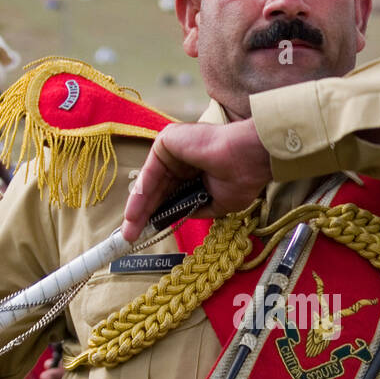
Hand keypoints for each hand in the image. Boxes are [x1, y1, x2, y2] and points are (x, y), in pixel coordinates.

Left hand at [121, 117, 271, 241]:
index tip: (148, 233)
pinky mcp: (167, 141)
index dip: (160, 213)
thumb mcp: (218, 203)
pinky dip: (141, 193)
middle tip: (131, 237)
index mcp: (196, 170)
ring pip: (151, 183)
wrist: (249, 158)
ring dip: (138, 208)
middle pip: (157, 189)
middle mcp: (182, 158)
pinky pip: (150, 172)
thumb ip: (196, 208)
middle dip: (144, 214)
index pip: (171, 193)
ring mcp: (173, 148)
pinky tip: (136, 213)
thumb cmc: (241, 179)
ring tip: (130, 231)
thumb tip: (180, 215)